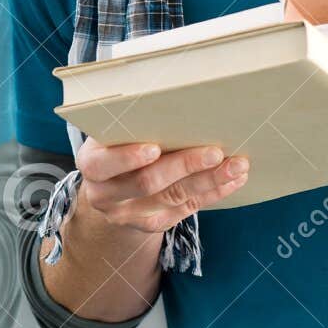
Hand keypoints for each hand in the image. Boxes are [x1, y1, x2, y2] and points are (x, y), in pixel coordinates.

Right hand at [76, 137, 249, 235]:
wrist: (112, 188)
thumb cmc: (119, 145)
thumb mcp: (115, 133)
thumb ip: (134, 123)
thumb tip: (181, 102)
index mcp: (91, 164)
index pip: (104, 164)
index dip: (128, 157)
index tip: (155, 148)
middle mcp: (104, 195)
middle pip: (147, 182)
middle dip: (185, 166)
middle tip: (215, 152)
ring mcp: (127, 214)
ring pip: (172, 198)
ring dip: (209, 180)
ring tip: (236, 165)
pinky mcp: (151, 225)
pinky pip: (185, 209)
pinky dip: (212, 193)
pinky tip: (233, 180)